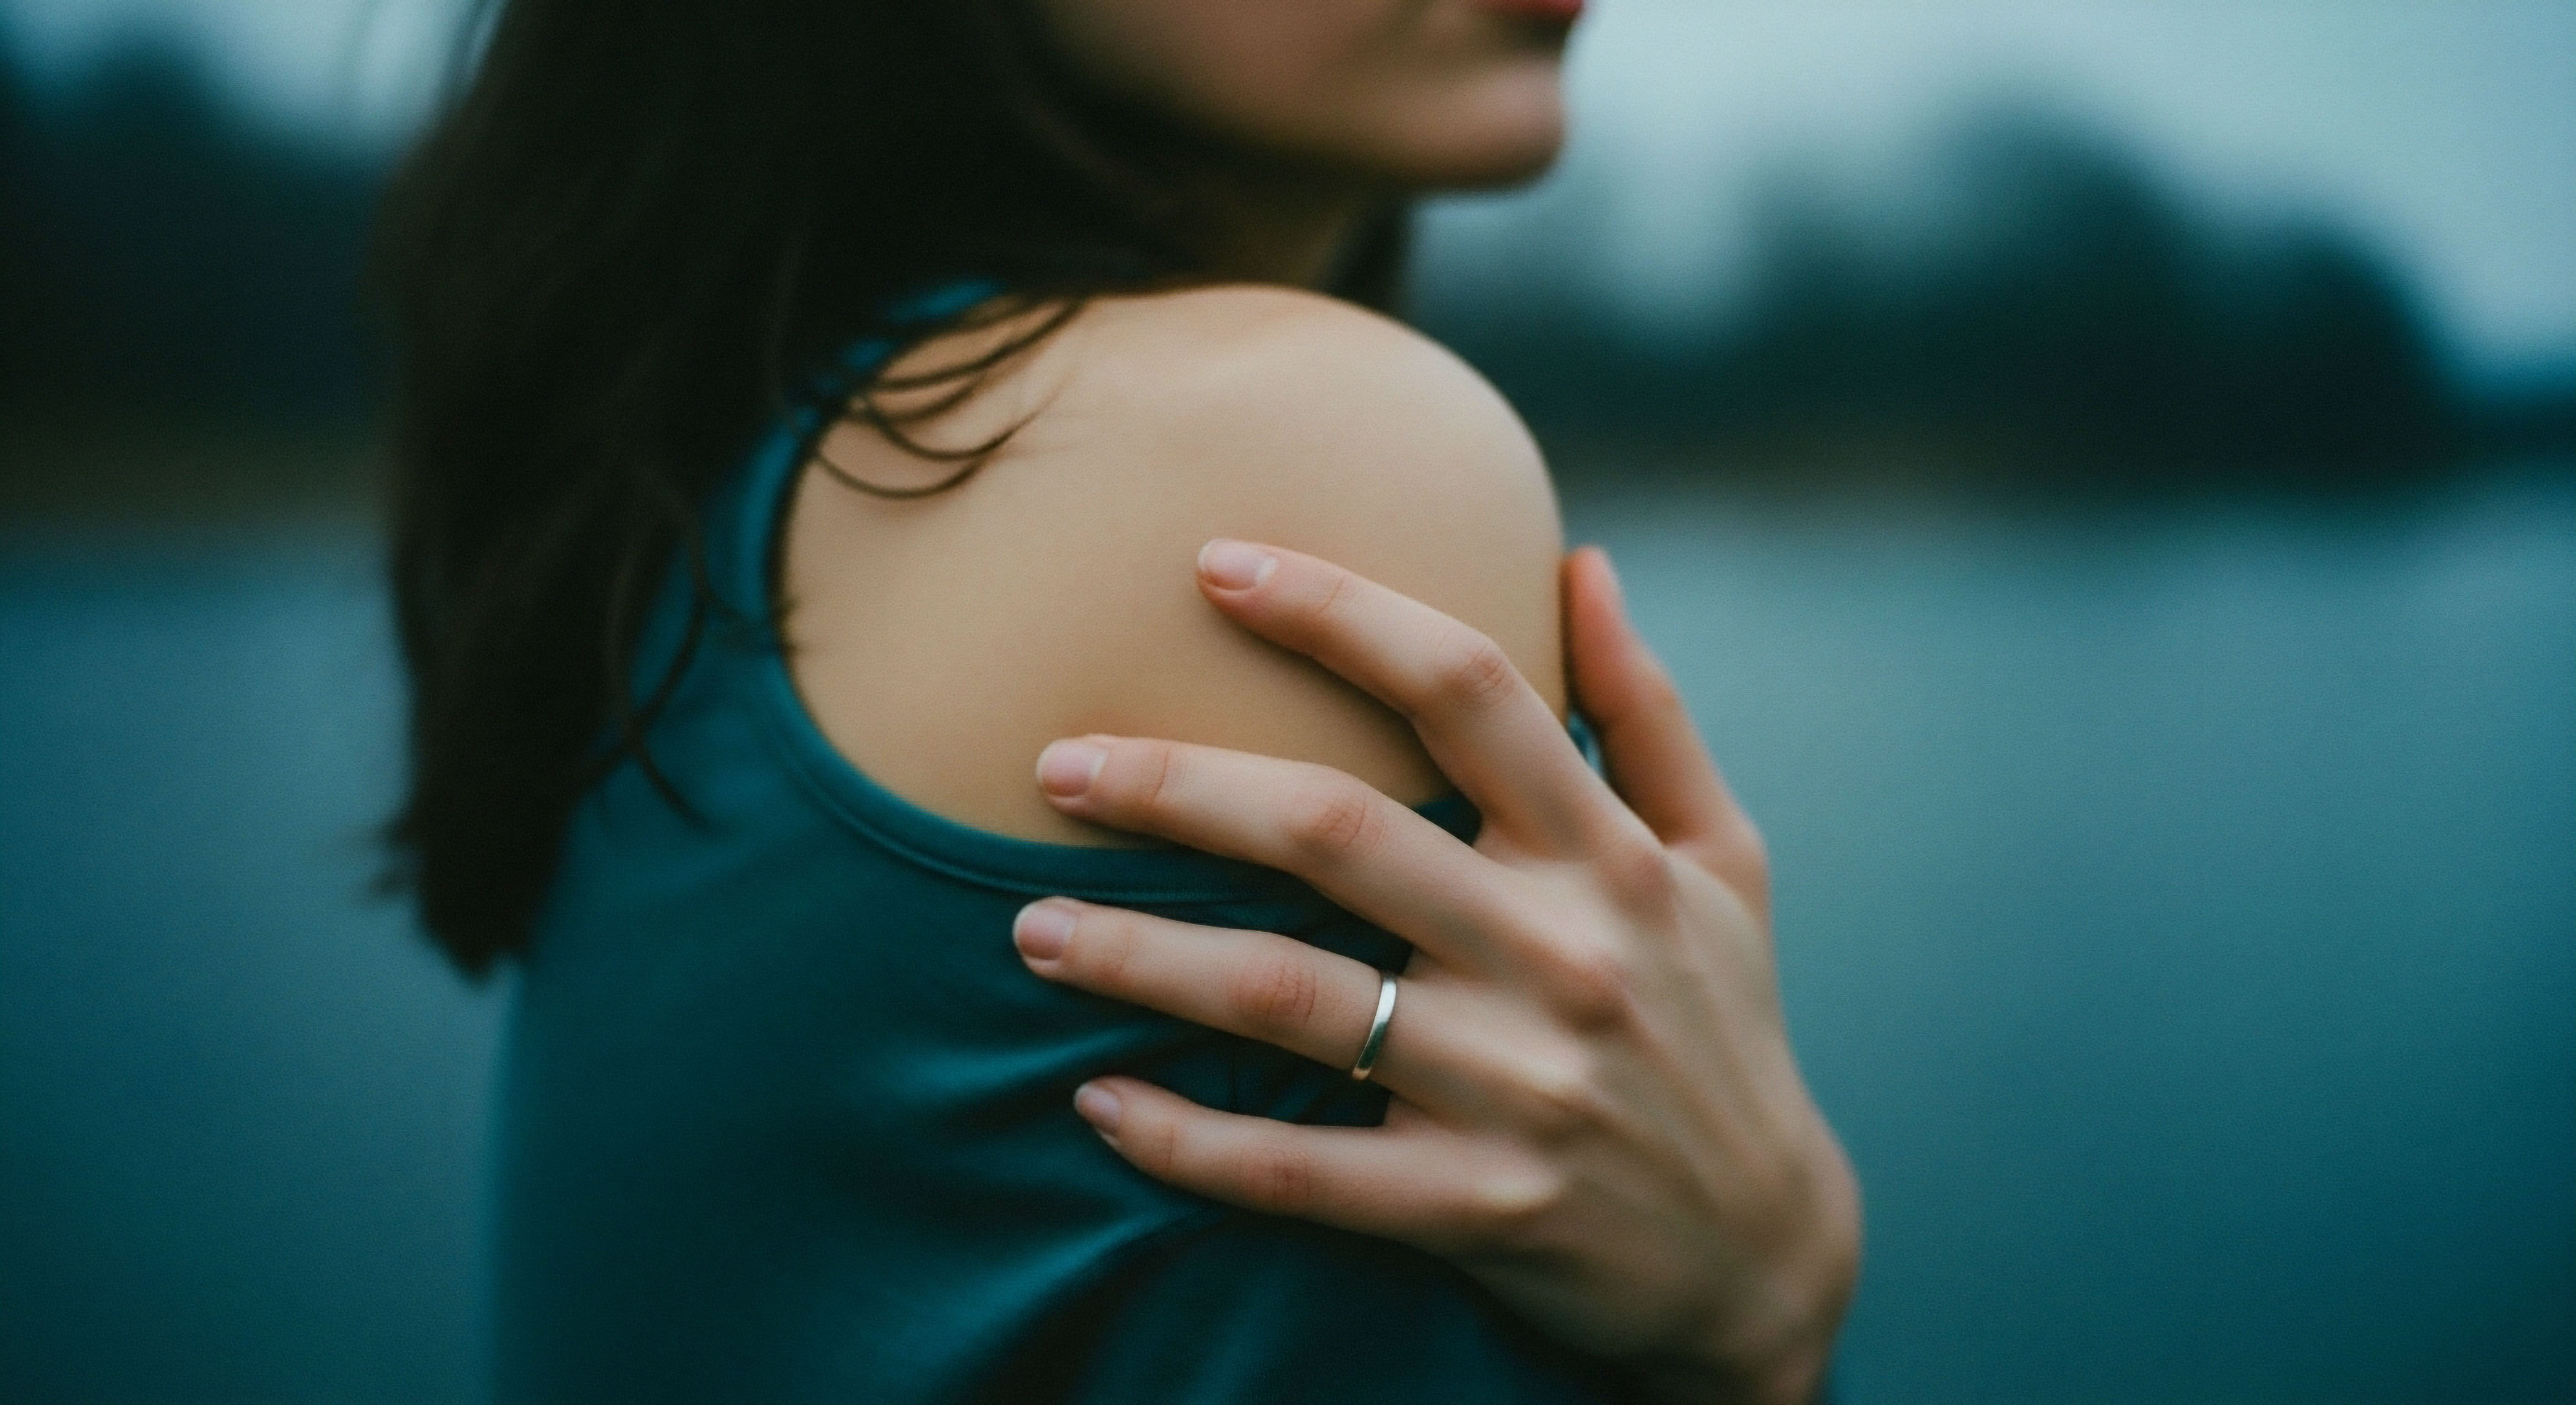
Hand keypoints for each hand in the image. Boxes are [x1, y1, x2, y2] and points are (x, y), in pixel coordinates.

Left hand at [1011, 541, 1859, 1403]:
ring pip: (1293, 1000)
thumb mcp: (1725, 862)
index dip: (1337, 613)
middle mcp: (1561, 956)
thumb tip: (1582, 563)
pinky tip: (1098, 1103)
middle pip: (1340, 833)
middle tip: (1057, 764)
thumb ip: (1649, 712)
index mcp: (1612, 856)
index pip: (1467, 690)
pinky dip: (1188, 1142)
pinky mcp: (1476, 1208)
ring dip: (1144, 957)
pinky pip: (1299, 1174)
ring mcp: (1517, 1087)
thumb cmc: (1723, 1028)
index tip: (1213, 563)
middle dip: (1181, 785)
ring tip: (1032, 930)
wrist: (1764, 1260)